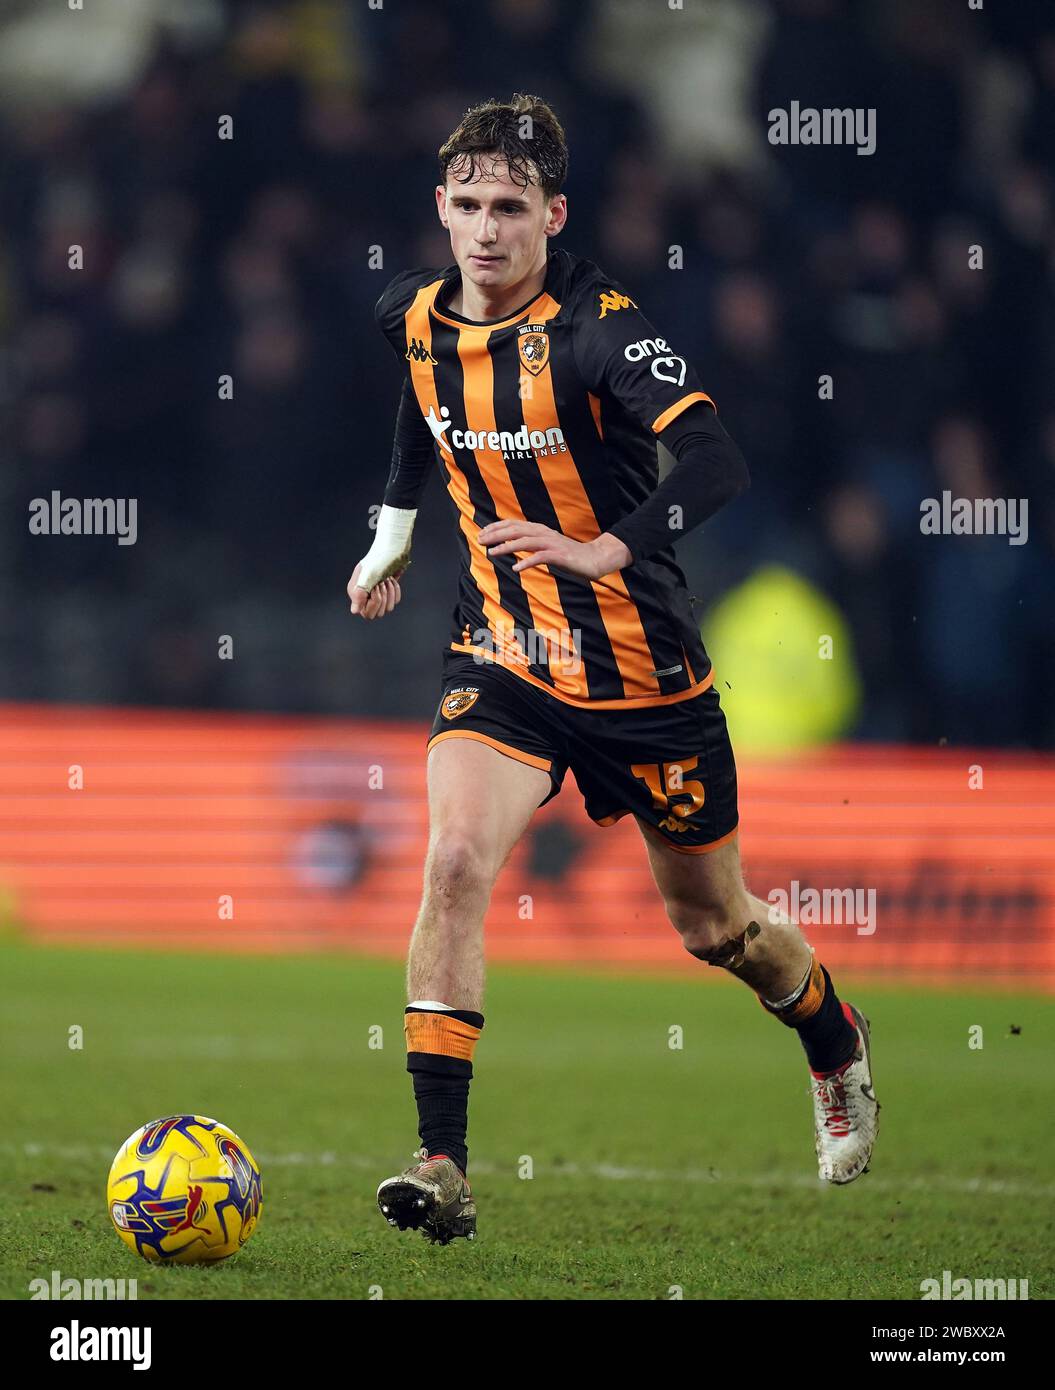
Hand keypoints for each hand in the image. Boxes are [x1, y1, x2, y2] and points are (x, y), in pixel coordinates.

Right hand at [347, 561, 404, 619]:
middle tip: (381, 582)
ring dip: (390, 593)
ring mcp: (378, 594)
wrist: (392, 548)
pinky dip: (395, 590)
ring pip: (388, 608)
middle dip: (383, 598)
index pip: (366, 613)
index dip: (373, 604)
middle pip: (378, 614)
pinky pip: (395, 600)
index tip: (374, 588)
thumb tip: (354, 611)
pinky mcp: (388, 591)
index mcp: (356, 592)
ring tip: (387, 579)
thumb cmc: (379, 558)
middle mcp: (366, 596)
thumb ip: (359, 594)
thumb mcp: (367, 575)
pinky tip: (392, 579)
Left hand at [477, 520, 631, 580]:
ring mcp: (552, 544)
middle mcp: (544, 533)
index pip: (514, 525)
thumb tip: (512, 546)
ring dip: (506, 547)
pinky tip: (515, 568)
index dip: (496, 527)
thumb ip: (532, 544)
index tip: (482, 533)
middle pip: (516, 530)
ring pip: (525, 542)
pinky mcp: (560, 556)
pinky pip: (541, 557)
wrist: (595, 559)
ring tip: (492, 553)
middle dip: (496, 534)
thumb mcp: (547, 546)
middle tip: (479, 540)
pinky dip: (527, 562)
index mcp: (540, 530)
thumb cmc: (569, 555)